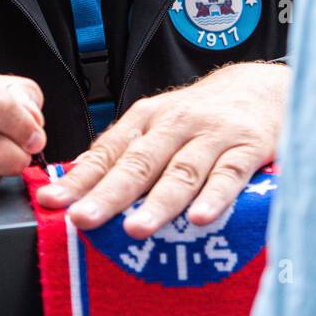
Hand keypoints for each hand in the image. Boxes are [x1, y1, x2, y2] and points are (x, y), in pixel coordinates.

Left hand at [35, 62, 287, 238]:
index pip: (107, 153)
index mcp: (146, 120)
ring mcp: (212, 136)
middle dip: (108, 194)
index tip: (52, 202)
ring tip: (136, 229)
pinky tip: (200, 218)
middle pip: (138, 164)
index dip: (79, 179)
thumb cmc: (202, 115)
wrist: (262, 87)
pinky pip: (229, 175)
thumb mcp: (159, 124)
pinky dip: (215, 197)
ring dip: (158, 202)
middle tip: (83, 219)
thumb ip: (125, 155)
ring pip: (181, 172)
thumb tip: (76, 188)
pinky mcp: (248, 148)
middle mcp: (175, 125)